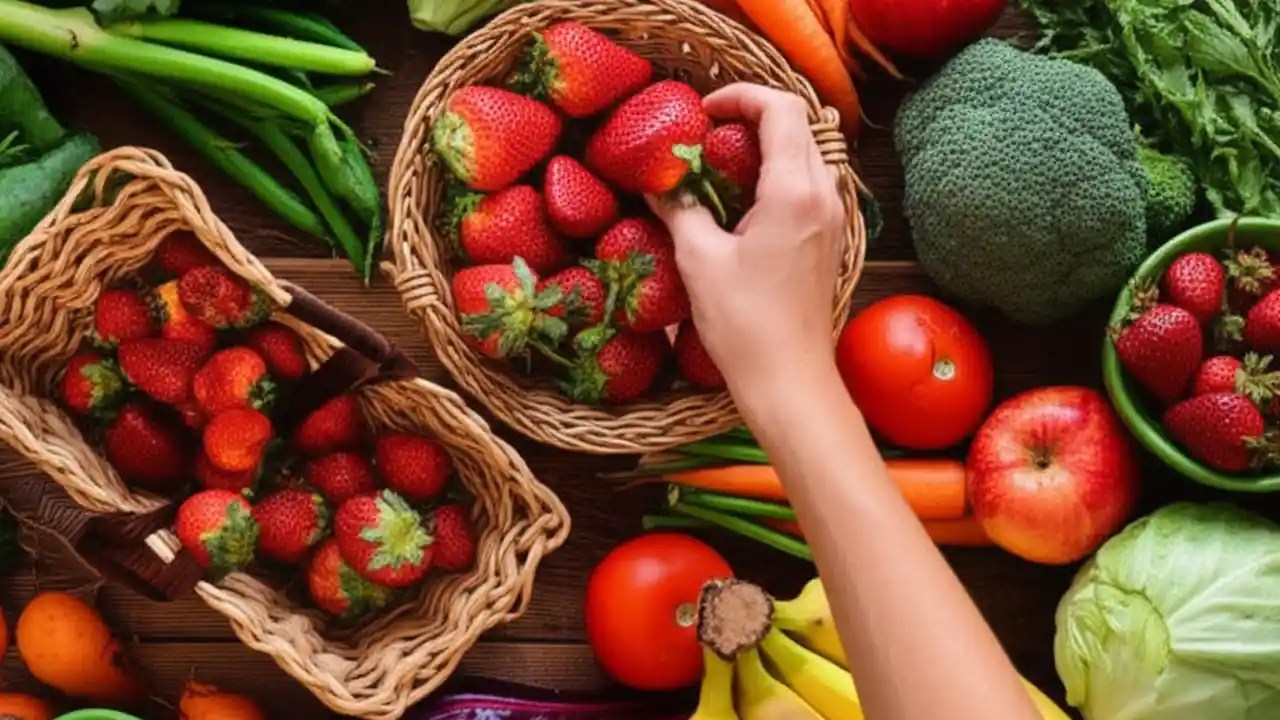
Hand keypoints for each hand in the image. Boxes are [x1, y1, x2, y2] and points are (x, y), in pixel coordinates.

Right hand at [649, 83, 845, 402]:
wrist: (789, 382)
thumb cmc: (745, 325)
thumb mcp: (699, 260)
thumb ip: (680, 210)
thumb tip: (658, 184)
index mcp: (794, 191)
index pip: (780, 108)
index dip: (740, 97)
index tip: (704, 112)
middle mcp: (825, 196)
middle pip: (797, 126)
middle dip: (751, 119)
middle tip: (706, 137)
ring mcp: (834, 219)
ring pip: (806, 155)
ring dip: (766, 148)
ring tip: (721, 168)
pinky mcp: (831, 241)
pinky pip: (809, 187)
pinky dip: (777, 177)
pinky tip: (742, 204)